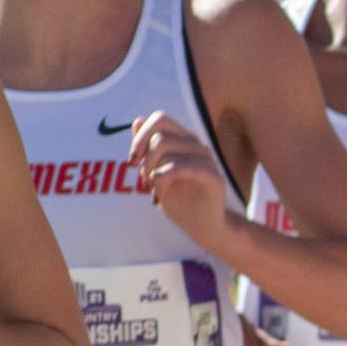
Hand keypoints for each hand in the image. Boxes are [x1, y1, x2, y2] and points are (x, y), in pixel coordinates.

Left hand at [129, 109, 235, 248]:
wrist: (202, 226)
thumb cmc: (179, 200)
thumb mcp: (155, 172)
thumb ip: (147, 147)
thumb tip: (138, 120)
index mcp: (185, 141)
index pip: (160, 119)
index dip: (141, 136)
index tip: (132, 160)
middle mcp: (197, 146)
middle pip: (160, 136)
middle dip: (144, 158)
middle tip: (144, 180)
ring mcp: (208, 161)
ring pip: (168, 150)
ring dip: (153, 171)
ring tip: (154, 189)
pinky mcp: (214, 178)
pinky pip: (183, 167)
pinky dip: (164, 177)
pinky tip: (159, 191)